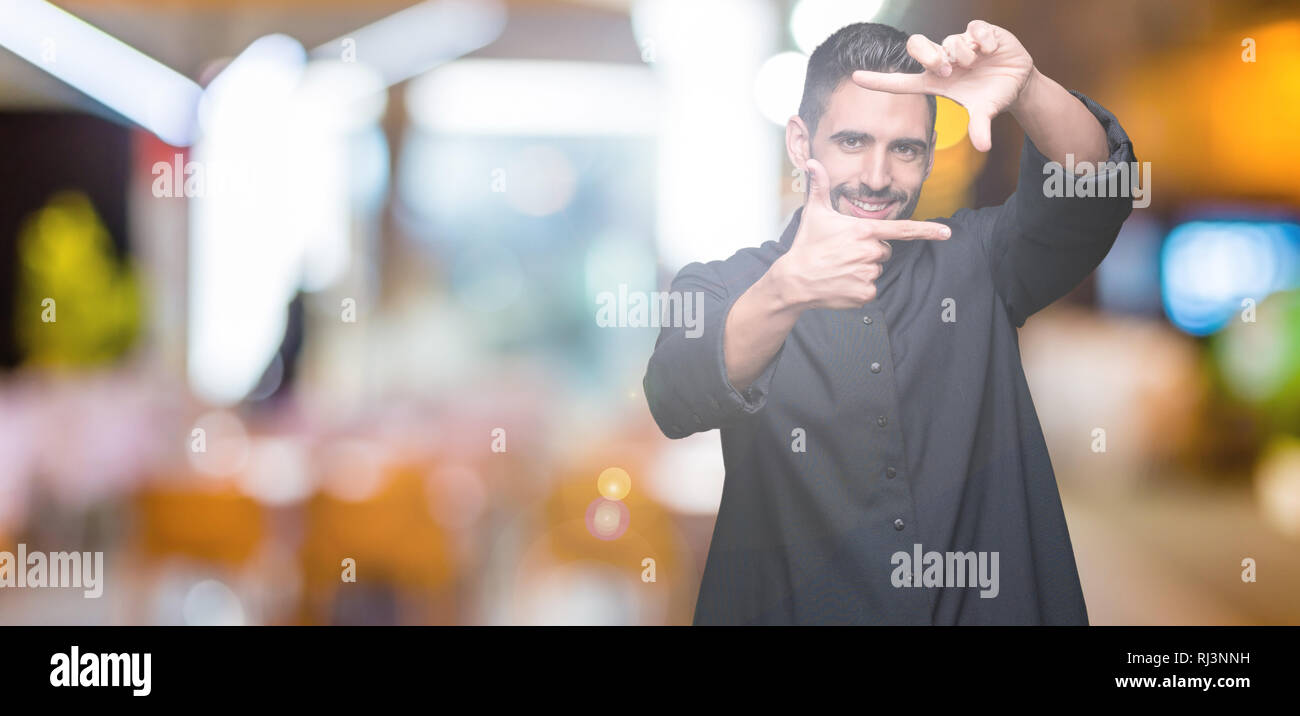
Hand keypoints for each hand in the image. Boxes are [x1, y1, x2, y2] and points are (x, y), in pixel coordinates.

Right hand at [772, 157, 949, 310]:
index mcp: (864, 230)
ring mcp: (868, 273)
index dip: (927, 231)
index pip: (902, 229)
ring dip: (863, 269)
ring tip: (840, 267)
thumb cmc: (806, 245)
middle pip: (884, 250)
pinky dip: (858, 288)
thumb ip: (818, 186)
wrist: (795, 279)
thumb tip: (812, 162)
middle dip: (869, 251)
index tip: (946, 233)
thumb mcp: (814, 213)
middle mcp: (870, 251)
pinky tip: (841, 283)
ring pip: (877, 269)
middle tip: (844, 253)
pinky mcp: (865, 293)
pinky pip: (871, 289)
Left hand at [850, 20, 1034, 151]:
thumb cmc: (990, 96)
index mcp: (935, 81)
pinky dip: (984, 39)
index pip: (901, 81)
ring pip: (951, 41)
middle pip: (917, 46)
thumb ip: (980, 126)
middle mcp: (943, 60)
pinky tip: (991, 50)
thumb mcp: (984, 112)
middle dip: (930, 55)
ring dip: (965, 54)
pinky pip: (974, 28)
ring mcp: (959, 43)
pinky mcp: (978, 31)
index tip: (856, 78)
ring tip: (979, 62)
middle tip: (948, 69)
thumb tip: (984, 147)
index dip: (879, 80)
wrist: (1016, 81)